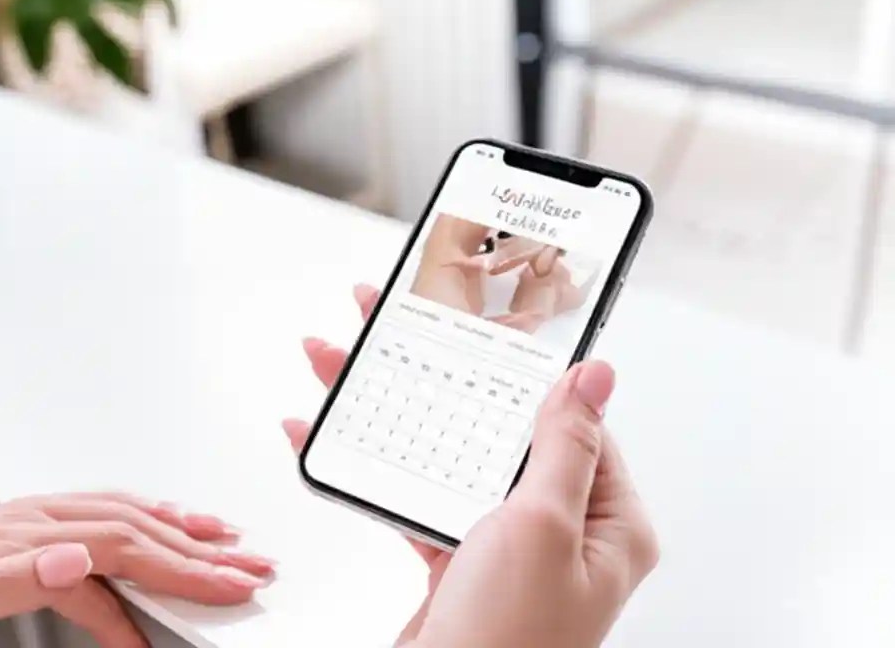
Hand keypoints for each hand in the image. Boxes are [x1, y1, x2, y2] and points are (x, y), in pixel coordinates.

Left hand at [0, 493, 272, 647]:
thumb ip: (10, 581)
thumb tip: (79, 559)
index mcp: (19, 542)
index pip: (123, 550)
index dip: (182, 569)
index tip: (229, 587)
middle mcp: (26, 523)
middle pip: (132, 526)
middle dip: (198, 547)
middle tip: (252, 564)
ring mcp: (20, 524)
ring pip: (117, 515)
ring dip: (174, 527)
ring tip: (220, 537)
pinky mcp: (12, 533)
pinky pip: (90, 517)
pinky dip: (133, 521)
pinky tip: (144, 528)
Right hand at [289, 285, 657, 647]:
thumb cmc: (510, 644)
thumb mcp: (541, 527)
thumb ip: (563, 447)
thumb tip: (594, 378)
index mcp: (607, 521)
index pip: (569, 418)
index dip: (517, 365)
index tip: (478, 320)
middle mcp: (561, 530)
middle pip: (495, 428)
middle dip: (433, 375)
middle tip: (387, 323)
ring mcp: (507, 548)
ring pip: (448, 455)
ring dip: (386, 410)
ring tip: (337, 363)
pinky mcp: (459, 564)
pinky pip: (415, 498)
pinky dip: (372, 467)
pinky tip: (328, 435)